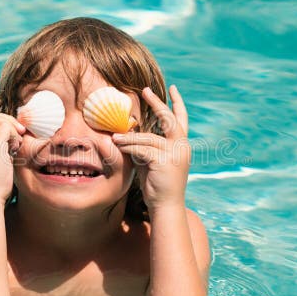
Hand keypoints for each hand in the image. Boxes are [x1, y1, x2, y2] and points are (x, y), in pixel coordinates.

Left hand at [112, 85, 189, 210]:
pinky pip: (142, 149)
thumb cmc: (158, 185)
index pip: (181, 120)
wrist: (166, 206)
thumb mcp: (152, 161)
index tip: (173, 89)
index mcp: (181, 146)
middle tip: (145, 90)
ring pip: (148, 137)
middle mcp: (181, 147)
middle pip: (169, 119)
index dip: (177, 104)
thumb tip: (130, 132)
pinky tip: (118, 145)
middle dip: (157, 103)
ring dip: (129, 137)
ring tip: (115, 136)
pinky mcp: (164, 161)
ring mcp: (174, 154)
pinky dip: (129, 147)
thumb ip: (146, 146)